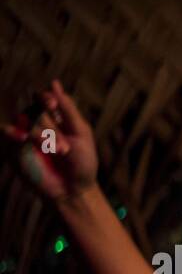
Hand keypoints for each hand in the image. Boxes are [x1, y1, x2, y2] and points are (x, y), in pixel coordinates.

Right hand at [3, 80, 97, 201]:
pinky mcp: (15, 150)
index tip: (53, 105)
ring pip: (22, 121)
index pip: (42, 98)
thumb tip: (54, 83)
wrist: (74, 190)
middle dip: (48, 125)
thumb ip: (68, 109)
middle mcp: (38, 124)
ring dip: (40, 134)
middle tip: (64, 146)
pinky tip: (22, 138)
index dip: (45, 98)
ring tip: (59, 151)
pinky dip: (13, 133)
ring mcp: (25, 136)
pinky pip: (7, 133)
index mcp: (55, 118)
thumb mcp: (81, 133)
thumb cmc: (82, 163)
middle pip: (33, 110)